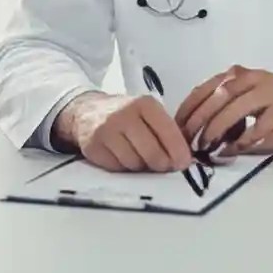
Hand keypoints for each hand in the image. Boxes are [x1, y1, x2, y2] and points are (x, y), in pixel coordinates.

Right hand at [54, 93, 192, 172]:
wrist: (87, 110)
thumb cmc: (126, 115)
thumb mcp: (148, 113)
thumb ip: (167, 131)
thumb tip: (184, 159)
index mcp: (144, 104)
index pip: (169, 134)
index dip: (179, 153)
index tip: (183, 163)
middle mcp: (124, 114)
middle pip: (153, 154)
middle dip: (161, 165)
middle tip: (162, 165)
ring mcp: (106, 130)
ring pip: (135, 164)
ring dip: (141, 167)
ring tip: (138, 156)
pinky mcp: (93, 146)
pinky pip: (117, 168)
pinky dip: (123, 167)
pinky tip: (122, 157)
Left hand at [175, 66, 272, 151]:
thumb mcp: (248, 98)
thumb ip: (224, 107)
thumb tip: (194, 131)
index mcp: (239, 75)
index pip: (205, 88)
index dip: (188, 109)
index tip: (176, 128)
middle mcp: (253, 78)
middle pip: (218, 96)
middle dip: (200, 120)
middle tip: (189, 141)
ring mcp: (271, 91)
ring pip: (237, 108)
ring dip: (218, 129)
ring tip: (208, 146)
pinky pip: (259, 127)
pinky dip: (244, 140)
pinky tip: (234, 150)